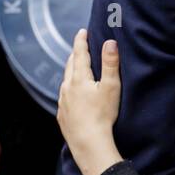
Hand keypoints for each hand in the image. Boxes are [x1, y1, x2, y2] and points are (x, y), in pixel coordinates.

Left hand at [57, 29, 123, 174]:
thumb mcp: (111, 87)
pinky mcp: (62, 114)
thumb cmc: (102, 115)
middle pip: (70, 65)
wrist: (88, 143)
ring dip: (71, 71)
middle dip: (75, 54)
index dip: (81, 41)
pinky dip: (68, 87)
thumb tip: (109, 42)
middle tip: (80, 46)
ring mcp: (63, 101)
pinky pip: (64, 95)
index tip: (82, 31)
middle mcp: (67, 87)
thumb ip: (110, 64)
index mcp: (79, 79)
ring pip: (65, 80)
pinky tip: (72, 93)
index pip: (79, 54)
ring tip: (76, 67)